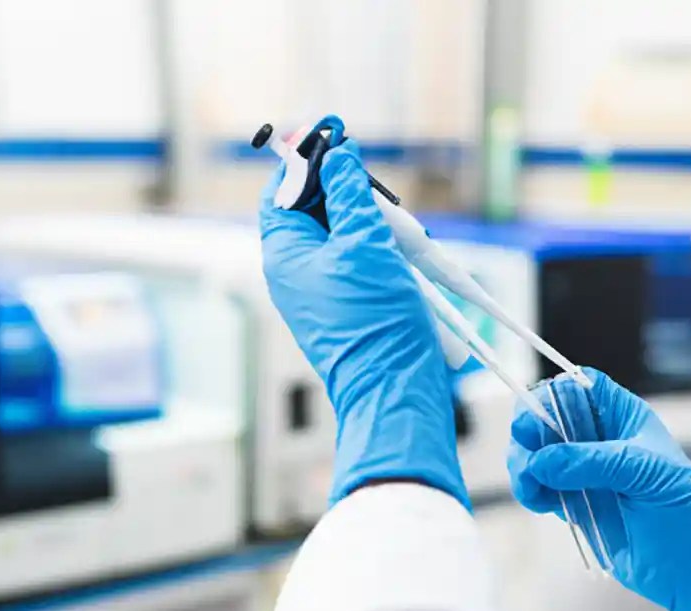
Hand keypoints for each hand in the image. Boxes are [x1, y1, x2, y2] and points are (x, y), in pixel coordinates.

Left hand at [260, 131, 466, 509]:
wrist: (396, 387)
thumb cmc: (376, 323)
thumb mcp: (366, 243)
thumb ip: (350, 193)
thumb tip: (337, 156)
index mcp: (284, 253)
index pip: (281, 191)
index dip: (306, 164)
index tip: (334, 143)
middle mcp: (297, 272)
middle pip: (319, 211)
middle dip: (354, 200)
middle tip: (382, 203)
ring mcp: (324, 292)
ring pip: (349, 238)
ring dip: (378, 230)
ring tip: (402, 241)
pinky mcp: (352, 307)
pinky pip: (366, 266)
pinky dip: (387, 257)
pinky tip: (409, 265)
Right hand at [508, 369, 690, 610]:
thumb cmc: (685, 509)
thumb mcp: (642, 472)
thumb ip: (590, 462)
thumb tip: (541, 460)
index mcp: (623, 418)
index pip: (581, 388)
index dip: (554, 394)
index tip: (536, 412)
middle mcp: (601, 441)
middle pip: (549, 419)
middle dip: (530, 432)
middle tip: (526, 455)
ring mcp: (586, 474)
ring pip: (539, 455)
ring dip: (524, 465)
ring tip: (530, 486)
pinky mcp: (577, 505)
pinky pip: (542, 489)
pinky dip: (531, 491)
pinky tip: (537, 500)